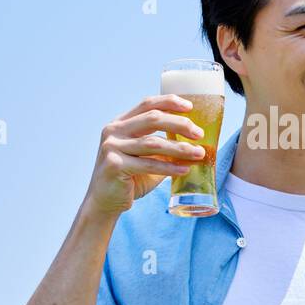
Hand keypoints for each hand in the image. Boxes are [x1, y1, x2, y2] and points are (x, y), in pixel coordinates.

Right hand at [82, 94, 207, 217]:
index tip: (190, 107)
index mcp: (120, 123)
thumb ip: (164, 146)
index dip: (169, 102)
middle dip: (180, 124)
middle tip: (199, 133)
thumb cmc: (129, 178)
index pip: (147, 104)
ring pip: (153, 142)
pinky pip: (149, 164)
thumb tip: (196, 142)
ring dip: (180, 148)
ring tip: (199, 153)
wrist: (105, 203)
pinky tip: (184, 170)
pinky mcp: (114, 165)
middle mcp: (113, 131)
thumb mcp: (146, 157)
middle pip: (153, 118)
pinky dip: (169, 167)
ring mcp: (112, 147)